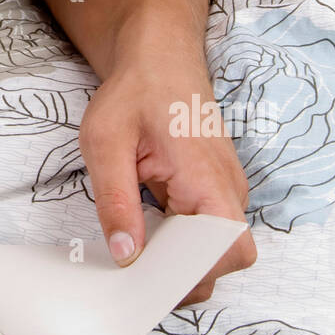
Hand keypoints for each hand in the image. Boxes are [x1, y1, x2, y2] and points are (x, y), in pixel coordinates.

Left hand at [77, 54, 256, 305]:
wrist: (159, 58)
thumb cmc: (134, 92)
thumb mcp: (106, 142)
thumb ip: (115, 200)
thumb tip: (125, 255)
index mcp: (208, 178)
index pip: (227, 249)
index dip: (191, 272)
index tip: (148, 275)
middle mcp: (228, 189)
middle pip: (223, 261)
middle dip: (181, 275)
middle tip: (134, 267)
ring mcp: (225, 192)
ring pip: (214, 252)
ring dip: (178, 260)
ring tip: (136, 245)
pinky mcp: (214, 192)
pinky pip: (205, 234)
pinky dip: (178, 244)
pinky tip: (146, 230)